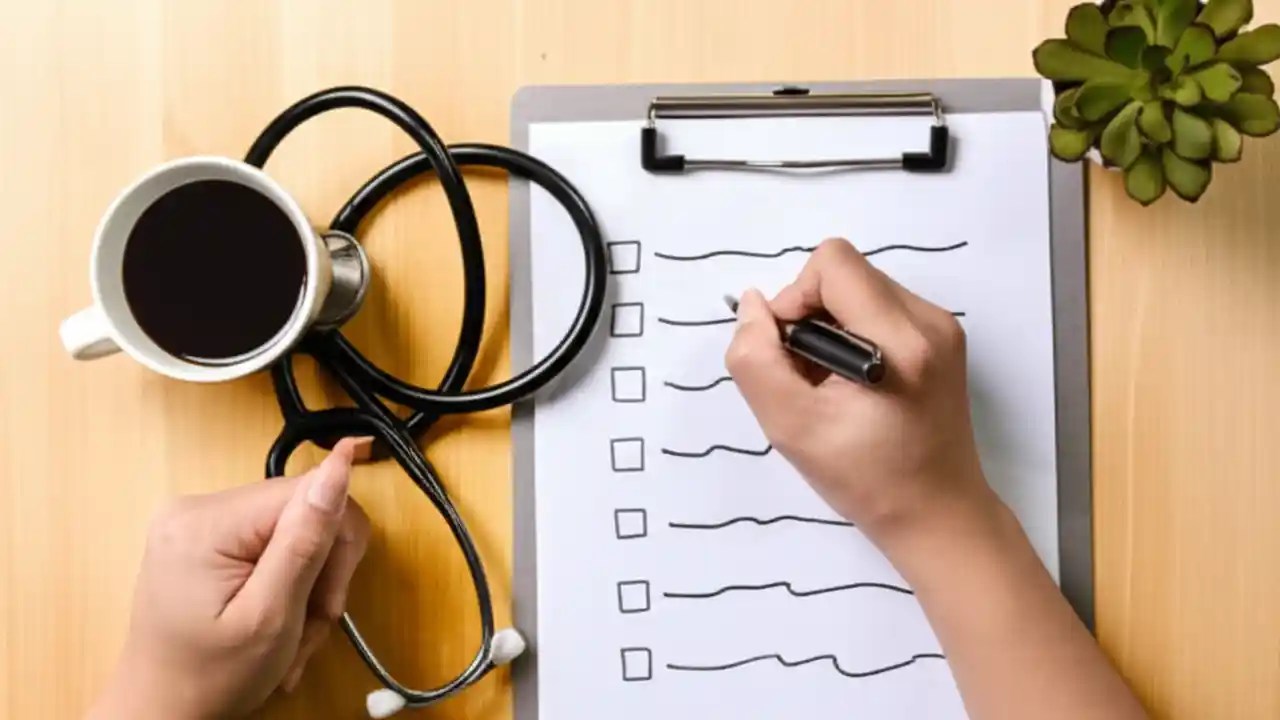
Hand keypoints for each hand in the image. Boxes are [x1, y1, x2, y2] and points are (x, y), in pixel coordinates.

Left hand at [88, 439, 370, 719]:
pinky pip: (270, 539)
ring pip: (294, 527)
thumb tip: (338, 466)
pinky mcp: (204, 535)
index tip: (330, 602)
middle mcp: (196, 507)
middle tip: (315, 622)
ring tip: (295, 632)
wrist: (160, 712)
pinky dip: (287, 580)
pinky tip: (280, 616)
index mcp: (206, 522)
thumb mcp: (271, 616)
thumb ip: (305, 539)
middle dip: (322, 570)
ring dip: (308, 582)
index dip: (338, 542)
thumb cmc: (210, 679)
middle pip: (302, 508)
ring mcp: (197, 520)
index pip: (308, 492)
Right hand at [725, 238, 992, 548]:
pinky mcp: (944, 340)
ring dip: (831, 326)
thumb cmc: (865, 480)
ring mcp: (943, 328)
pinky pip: (881, 308)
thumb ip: (756, 360)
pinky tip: (856, 384)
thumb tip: (753, 306)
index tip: (791, 354)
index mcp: (900, 340)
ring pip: (861, 289)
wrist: (937, 514)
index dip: (795, 299)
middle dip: (811, 316)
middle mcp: (929, 321)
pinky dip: (855, 335)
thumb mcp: (790, 428)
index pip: (833, 264)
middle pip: (846, 273)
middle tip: (808, 377)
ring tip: (832, 386)